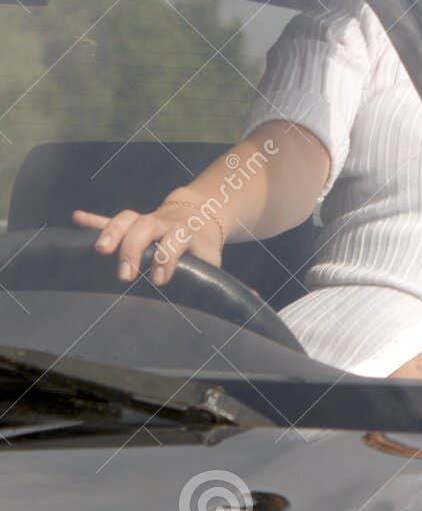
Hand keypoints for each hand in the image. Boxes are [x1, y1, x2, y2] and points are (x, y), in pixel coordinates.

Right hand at [70, 194, 223, 286]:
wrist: (199, 212)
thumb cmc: (203, 246)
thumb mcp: (213, 258)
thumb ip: (225, 279)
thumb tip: (255, 298)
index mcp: (185, 232)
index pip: (176, 241)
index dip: (168, 256)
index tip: (160, 278)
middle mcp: (163, 224)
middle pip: (145, 228)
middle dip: (133, 249)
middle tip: (126, 274)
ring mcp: (145, 221)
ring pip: (126, 220)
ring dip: (110, 233)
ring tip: (100, 250)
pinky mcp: (131, 223)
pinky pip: (109, 219)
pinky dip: (93, 221)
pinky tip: (77, 219)